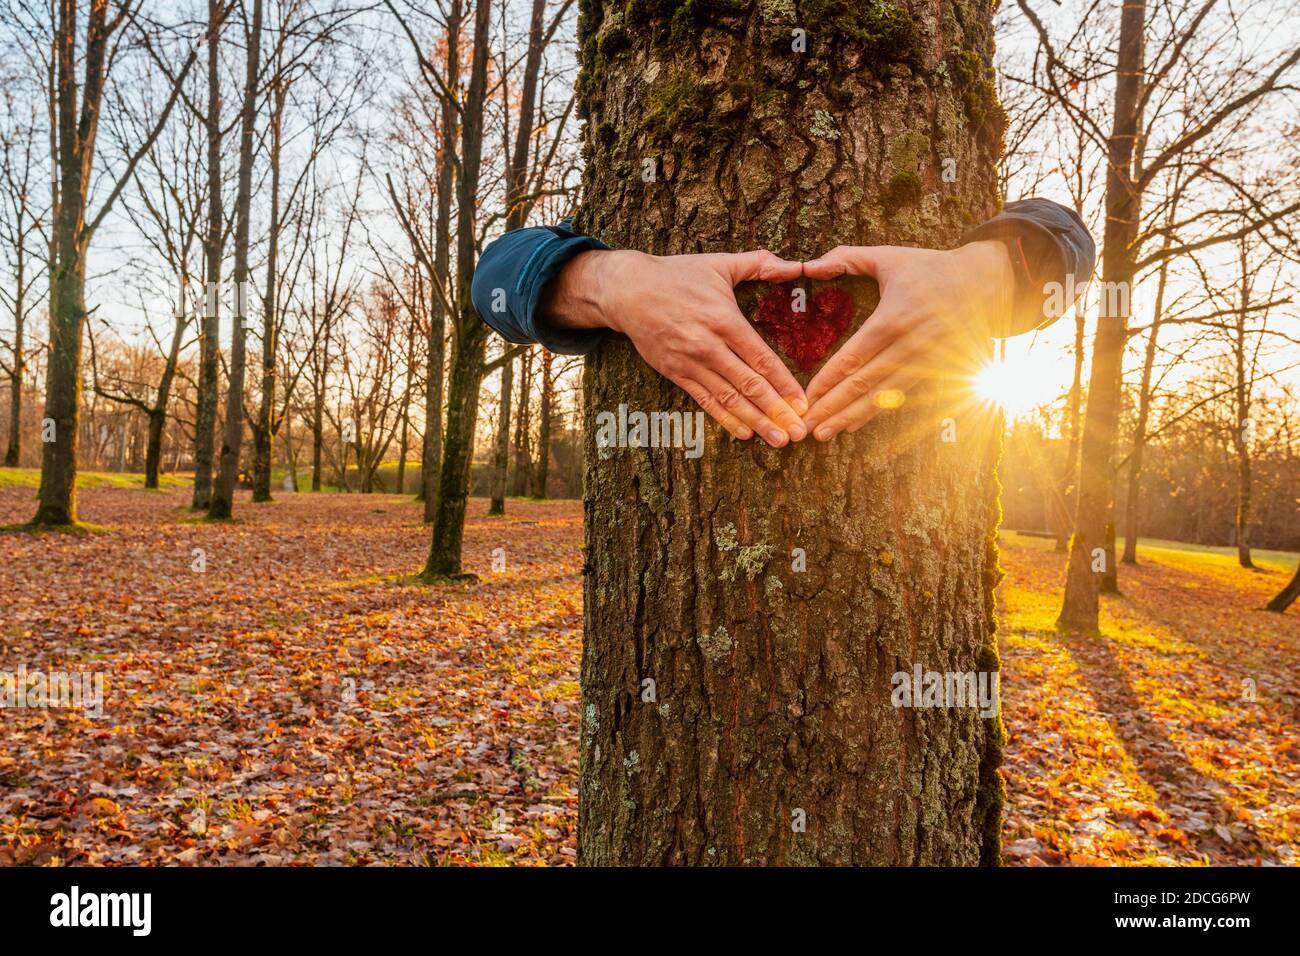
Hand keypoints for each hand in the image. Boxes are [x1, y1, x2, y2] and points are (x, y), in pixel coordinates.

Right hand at [542, 248, 809, 445]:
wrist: (627, 291)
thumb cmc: (677, 275)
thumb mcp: (718, 264)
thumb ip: (758, 264)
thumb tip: (795, 265)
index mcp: (724, 320)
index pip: (761, 358)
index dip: (784, 383)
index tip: (803, 403)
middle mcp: (708, 345)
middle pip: (748, 385)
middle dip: (776, 411)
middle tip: (798, 432)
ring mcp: (690, 362)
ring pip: (729, 398)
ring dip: (755, 421)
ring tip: (778, 440)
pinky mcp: (675, 373)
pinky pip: (705, 400)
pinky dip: (726, 418)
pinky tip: (745, 433)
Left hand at [799, 240, 1013, 440]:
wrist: (987, 283)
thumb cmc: (932, 268)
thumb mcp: (889, 256)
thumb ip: (846, 258)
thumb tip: (808, 267)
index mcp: (893, 318)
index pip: (853, 357)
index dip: (828, 380)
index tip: (806, 397)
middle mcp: (909, 346)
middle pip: (864, 384)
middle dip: (833, 408)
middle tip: (807, 427)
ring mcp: (925, 363)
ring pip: (882, 398)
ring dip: (852, 417)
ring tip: (826, 433)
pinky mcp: (936, 372)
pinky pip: (901, 397)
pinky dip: (876, 413)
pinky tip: (855, 424)